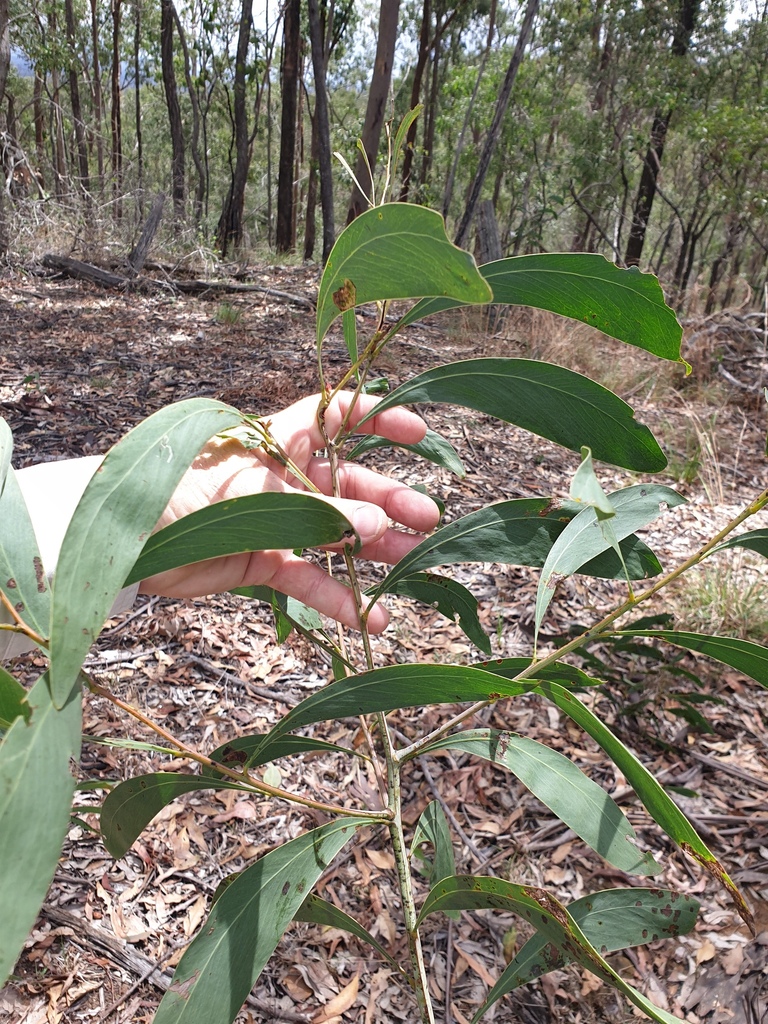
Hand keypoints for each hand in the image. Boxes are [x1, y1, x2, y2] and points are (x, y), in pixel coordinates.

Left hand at [139, 393, 440, 631]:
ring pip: (337, 533)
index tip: (419, 433)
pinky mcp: (262, 560)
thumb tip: (379, 527)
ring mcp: (275, 520)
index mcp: (277, 439)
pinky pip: (309, 578)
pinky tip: (368, 617)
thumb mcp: (256, 494)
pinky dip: (337, 598)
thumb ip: (319, 512)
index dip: (378, 417)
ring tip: (414, 566)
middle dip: (390, 500)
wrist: (127, 540)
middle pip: (349, 483)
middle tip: (427, 519)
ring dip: (374, 551)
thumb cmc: (183, 494)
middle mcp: (282, 477)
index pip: (336, 416)